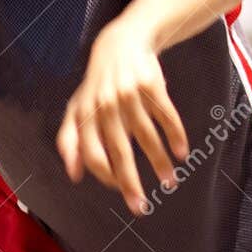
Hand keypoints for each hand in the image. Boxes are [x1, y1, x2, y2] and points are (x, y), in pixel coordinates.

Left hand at [56, 24, 189, 214]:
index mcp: (85, 114)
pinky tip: (181, 154)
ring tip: (169, 183)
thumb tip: (73, 175)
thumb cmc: (98, 85)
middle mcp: (105, 105)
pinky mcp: (151, 84)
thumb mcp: (78, 108)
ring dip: (159, 163)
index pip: (92, 154)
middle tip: (141, 207)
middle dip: (130, 183)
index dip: (105, 176)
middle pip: (119, 151)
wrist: (121, 44)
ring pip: (146, 136)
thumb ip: (70, 140)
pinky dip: (175, 136)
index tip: (119, 191)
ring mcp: (129, 94)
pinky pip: (166, 116)